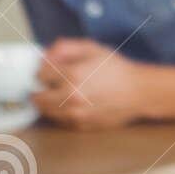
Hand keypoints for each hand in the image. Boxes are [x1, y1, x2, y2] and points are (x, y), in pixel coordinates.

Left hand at [32, 38, 151, 129]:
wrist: (138, 92)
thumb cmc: (117, 69)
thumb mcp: (93, 49)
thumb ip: (67, 47)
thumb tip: (46, 53)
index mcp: (72, 75)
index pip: (39, 74)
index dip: (43, 69)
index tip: (50, 68)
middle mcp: (70, 97)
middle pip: (37, 97)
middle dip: (40, 88)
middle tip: (50, 82)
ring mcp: (74, 115)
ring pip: (45, 111)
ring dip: (47, 101)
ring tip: (60, 93)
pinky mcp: (80, 126)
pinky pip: (59, 120)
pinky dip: (59, 112)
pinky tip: (72, 103)